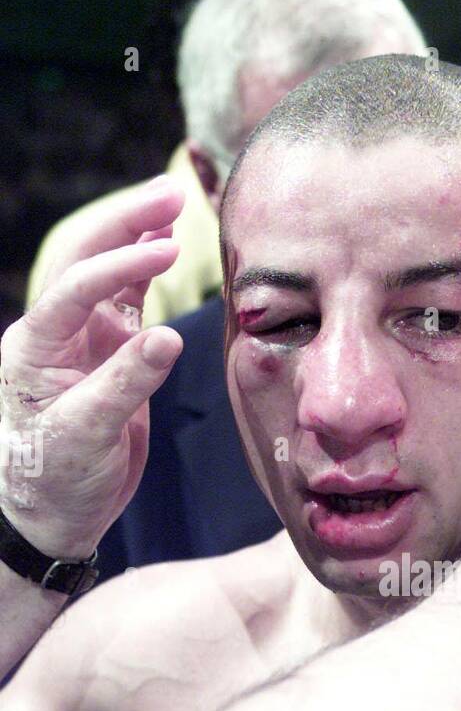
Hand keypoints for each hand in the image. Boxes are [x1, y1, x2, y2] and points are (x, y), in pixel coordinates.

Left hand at [0, 178, 184, 560]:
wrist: (51, 517)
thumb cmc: (52, 479)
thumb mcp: (84, 435)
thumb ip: (125, 383)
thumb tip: (169, 337)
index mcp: (35, 345)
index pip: (78, 287)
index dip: (121, 264)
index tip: (167, 249)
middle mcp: (57, 333)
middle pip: (88, 261)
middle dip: (126, 224)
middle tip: (172, 194)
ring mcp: (85, 342)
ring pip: (109, 275)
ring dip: (138, 239)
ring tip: (174, 205)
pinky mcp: (111, 357)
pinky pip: (128, 303)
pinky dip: (147, 273)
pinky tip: (167, 247)